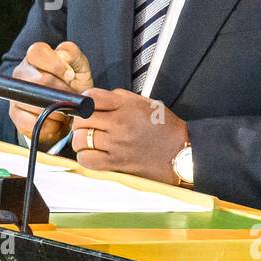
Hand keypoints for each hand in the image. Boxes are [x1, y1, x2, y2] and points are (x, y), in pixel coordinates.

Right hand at [9, 41, 93, 143]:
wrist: (69, 111)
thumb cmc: (73, 84)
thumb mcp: (79, 66)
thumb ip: (72, 54)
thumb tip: (62, 56)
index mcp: (35, 56)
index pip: (37, 52)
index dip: (56, 65)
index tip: (71, 77)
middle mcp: (21, 72)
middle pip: (38, 80)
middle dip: (61, 92)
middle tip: (72, 98)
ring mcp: (15, 93)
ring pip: (35, 103)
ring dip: (57, 111)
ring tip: (66, 111)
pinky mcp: (15, 114)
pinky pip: (32, 122)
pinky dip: (50, 125)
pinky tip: (56, 122)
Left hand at [71, 87, 188, 183]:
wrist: (181, 152)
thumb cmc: (165, 127)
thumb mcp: (145, 103)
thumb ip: (119, 98)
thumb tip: (97, 100)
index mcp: (126, 106)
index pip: (91, 97)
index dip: (83, 101)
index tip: (84, 107)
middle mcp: (119, 123)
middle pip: (82, 118)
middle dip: (78, 120)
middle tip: (84, 125)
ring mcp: (117, 144)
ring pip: (80, 139)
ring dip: (79, 140)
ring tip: (85, 140)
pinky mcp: (117, 163)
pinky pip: (88, 160)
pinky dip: (84, 157)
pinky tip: (90, 154)